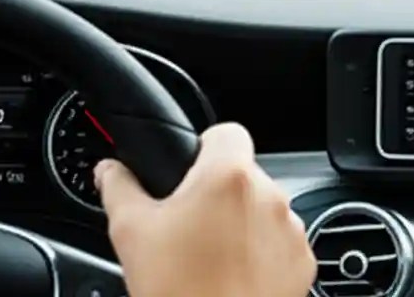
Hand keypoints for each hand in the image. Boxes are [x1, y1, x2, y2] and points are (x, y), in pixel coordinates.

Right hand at [97, 123, 315, 296]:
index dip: (203, 148)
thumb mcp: (131, 233)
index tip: (188, 173)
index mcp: (228, 176)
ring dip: (241, 222)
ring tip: (209, 257)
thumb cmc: (178, 291)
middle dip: (217, 194)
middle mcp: (269, 196)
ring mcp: (291, 231)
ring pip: (262, 209)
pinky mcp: (303, 262)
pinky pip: (281, 243)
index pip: (225, 132)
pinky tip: (232, 275)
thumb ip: (119, 187)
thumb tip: (110, 170)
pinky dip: (261, 253)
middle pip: (243, 175)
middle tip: (188, 227)